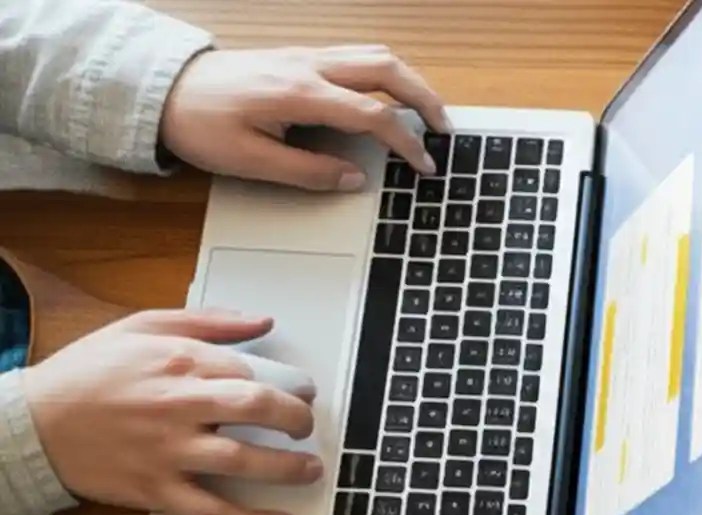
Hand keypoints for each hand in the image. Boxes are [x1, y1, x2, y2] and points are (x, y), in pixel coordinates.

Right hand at [22, 309, 320, 514]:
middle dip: (296, 419)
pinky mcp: (156, 490)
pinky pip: (213, 512)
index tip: (302, 391)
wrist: (31, 424)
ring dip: (287, 468)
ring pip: (243, 462)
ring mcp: (168, 452)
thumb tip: (260, 320)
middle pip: (257, 409)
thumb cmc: (86, 374)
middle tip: (307, 428)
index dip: (287, 383)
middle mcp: (178, 406)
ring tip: (310, 470)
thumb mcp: (144, 326)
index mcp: (179, 362)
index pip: (251, 371)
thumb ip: (210, 322)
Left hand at [160, 45, 448, 190]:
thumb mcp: (249, 161)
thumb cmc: (200, 124)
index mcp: (300, 93)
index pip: (372, 114)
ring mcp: (306, 56)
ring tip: (427, 111)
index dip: (405, 142)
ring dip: (409, 81)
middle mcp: (309, 66)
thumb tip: (354, 179)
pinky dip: (386, 73)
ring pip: (375, 55)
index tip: (423, 165)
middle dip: (425, 98)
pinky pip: (356, 55)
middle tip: (445, 130)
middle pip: (387, 69)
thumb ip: (307, 172)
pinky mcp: (300, 57)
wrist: (164, 89)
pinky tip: (390, 94)